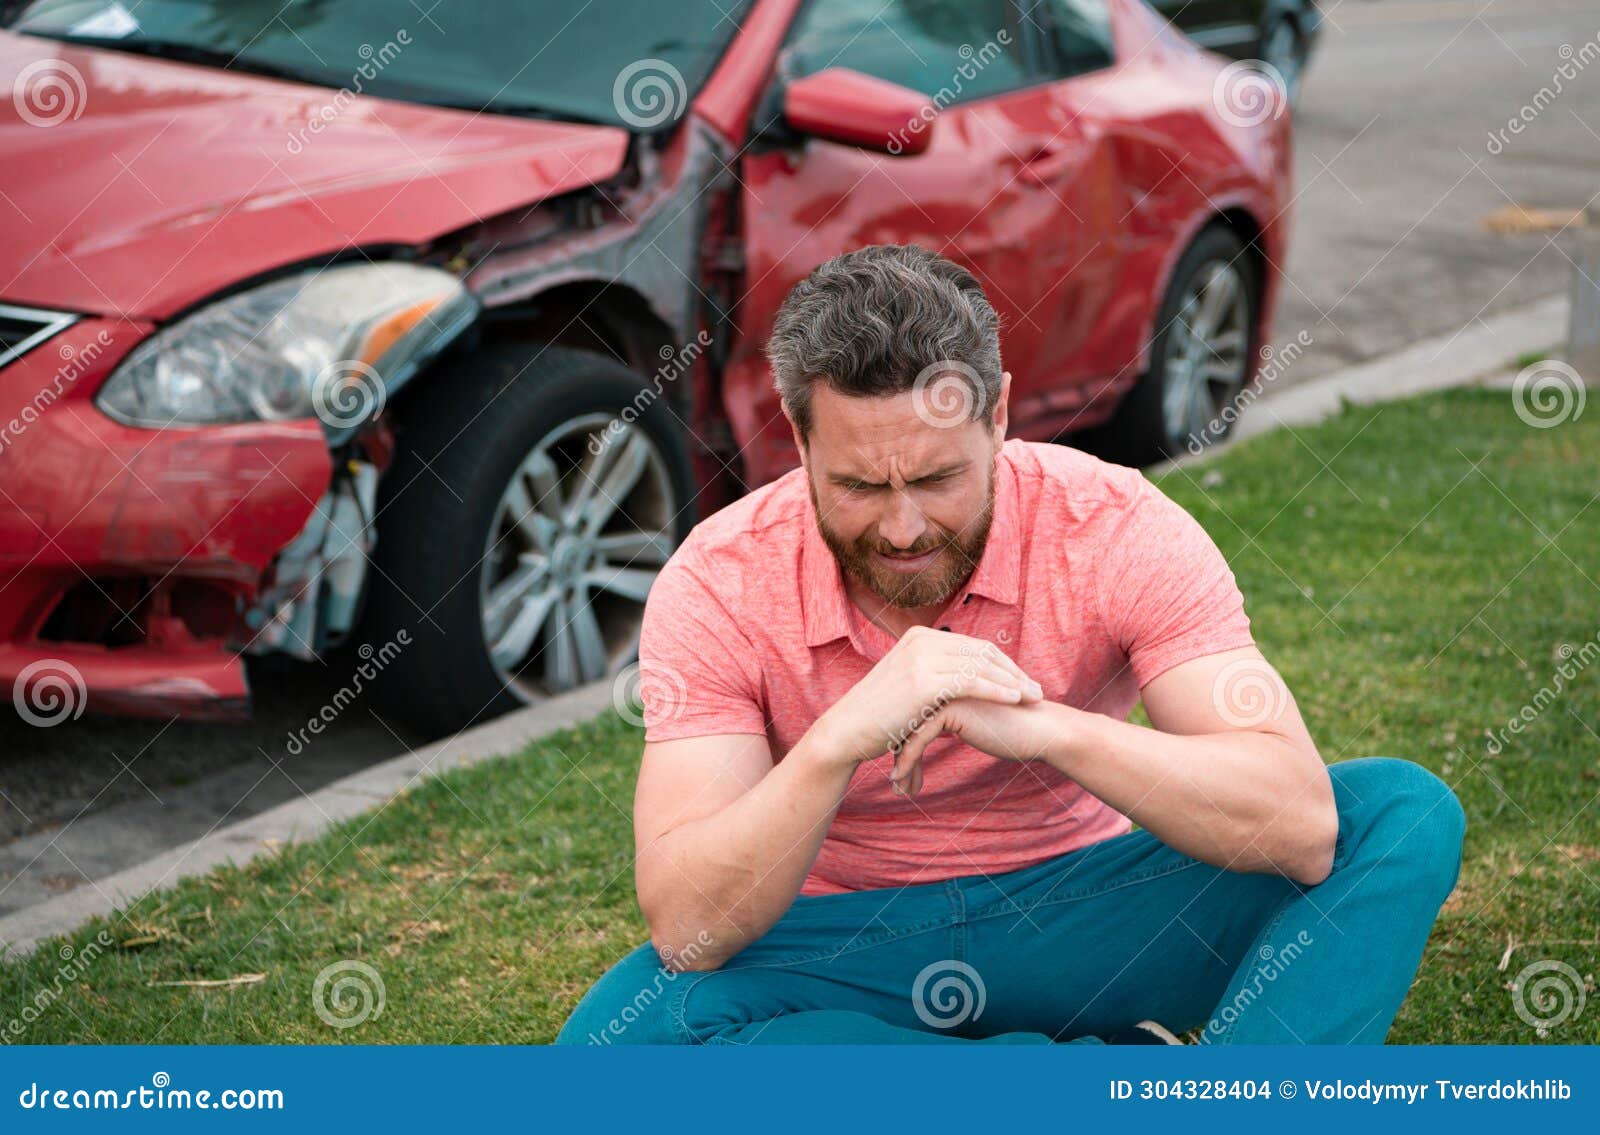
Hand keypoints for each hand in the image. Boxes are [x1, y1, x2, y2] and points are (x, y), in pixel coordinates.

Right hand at [814, 625, 1043, 768]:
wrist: (847, 730)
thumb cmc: (878, 715)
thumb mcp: (905, 683)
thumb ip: (931, 673)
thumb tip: (959, 680)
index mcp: (919, 637)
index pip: (974, 645)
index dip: (1003, 664)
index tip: (1023, 682)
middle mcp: (922, 641)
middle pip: (982, 652)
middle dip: (1014, 671)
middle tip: (1037, 690)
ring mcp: (922, 659)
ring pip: (981, 667)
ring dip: (1013, 682)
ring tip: (1033, 698)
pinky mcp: (924, 682)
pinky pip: (972, 683)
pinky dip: (997, 691)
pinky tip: (1014, 701)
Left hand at [890, 697, 1074, 796]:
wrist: (1039, 729)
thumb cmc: (1010, 729)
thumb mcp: (970, 721)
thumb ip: (946, 719)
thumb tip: (918, 735)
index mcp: (943, 679)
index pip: (910, 711)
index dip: (901, 741)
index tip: (896, 768)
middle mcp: (940, 681)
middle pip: (905, 719)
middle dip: (897, 752)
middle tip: (894, 781)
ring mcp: (943, 692)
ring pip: (907, 729)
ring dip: (901, 761)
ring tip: (899, 787)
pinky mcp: (949, 708)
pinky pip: (918, 738)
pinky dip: (909, 762)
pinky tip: (904, 782)